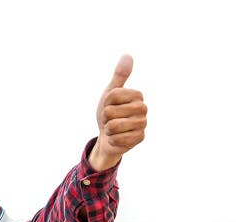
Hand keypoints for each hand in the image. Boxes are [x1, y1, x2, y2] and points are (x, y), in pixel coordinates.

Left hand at [90, 55, 147, 170]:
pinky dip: (113, 140)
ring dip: (108, 129)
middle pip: (110, 111)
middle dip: (105, 117)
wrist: (108, 136)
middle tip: (111, 119)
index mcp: (137, 95)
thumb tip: (127, 55)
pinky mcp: (140, 138)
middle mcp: (143, 108)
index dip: (105, 103)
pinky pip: (118, 139)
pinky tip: (117, 138)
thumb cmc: (109, 113)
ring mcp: (143, 123)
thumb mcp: (110, 93)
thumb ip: (119, 76)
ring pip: (113, 126)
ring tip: (113, 128)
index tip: (109, 107)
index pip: (112, 95)